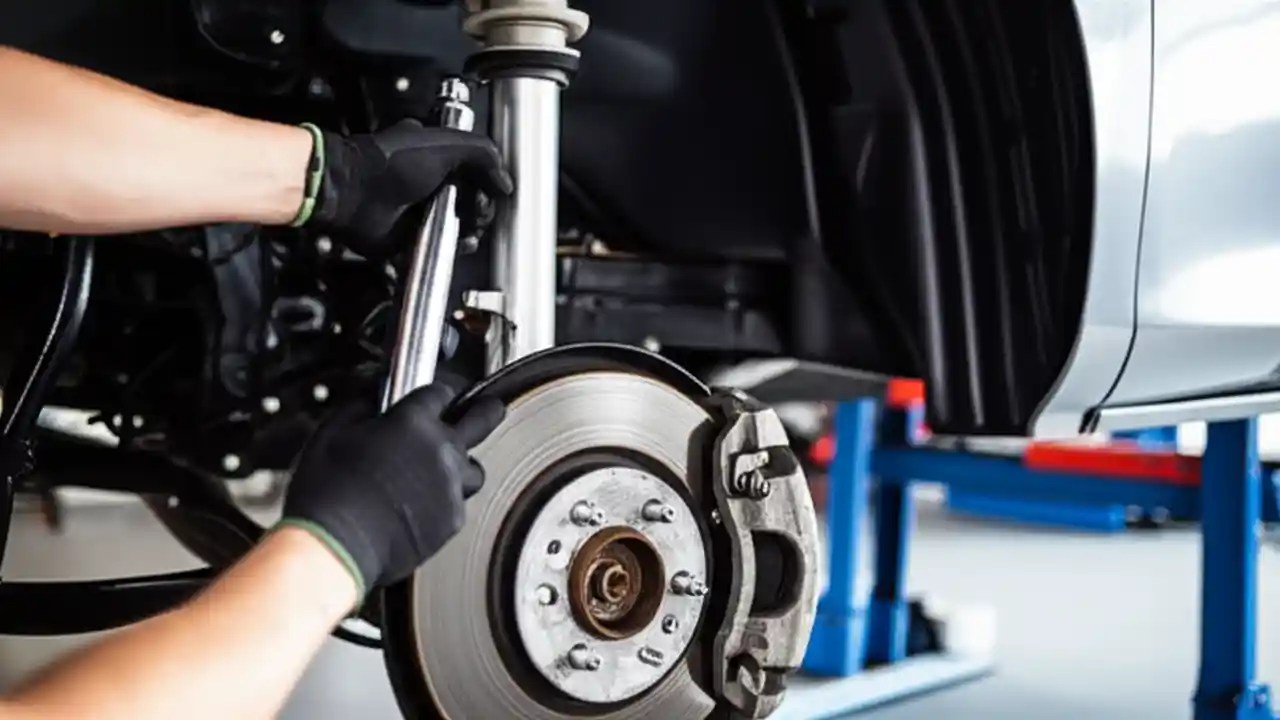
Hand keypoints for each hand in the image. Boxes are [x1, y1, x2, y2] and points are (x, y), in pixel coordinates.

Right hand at [278, 384, 504, 597]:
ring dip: (463, 466)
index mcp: (413, 420)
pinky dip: (445, 502)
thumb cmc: (328, 492)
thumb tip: (373, 397)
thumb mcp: (332, 432)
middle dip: (486, 409)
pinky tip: (421, 507)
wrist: (335, 545)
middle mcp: (441, 448)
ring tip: (444, 472)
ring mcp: (451, 484)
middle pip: (482, 418)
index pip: (441, 392)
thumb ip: (361, 406)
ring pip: (475, 468)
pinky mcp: (453, 518)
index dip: (437, 394)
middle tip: (490, 407)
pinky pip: (459, 503)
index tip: (435, 399)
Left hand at [311, 120, 513, 256]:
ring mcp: (421, 210)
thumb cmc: (392, 163)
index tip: (491, 189)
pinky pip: (443, 244)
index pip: (474, 170)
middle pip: (471, 200)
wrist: (356, 193)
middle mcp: (429, 182)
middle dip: (481, 208)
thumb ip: (483, 154)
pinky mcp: (413, 236)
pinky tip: (461, 242)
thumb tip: (505, 183)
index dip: (487, 181)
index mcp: (435, 155)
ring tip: (471, 228)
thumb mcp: (446, 144)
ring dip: (473, 228)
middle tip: (477, 209)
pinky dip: (456, 245)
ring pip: (461, 224)